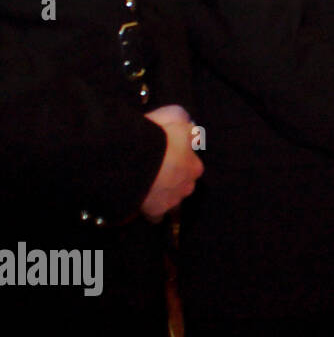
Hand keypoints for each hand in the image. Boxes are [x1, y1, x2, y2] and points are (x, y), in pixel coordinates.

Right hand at [140, 104, 203, 219]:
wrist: (134, 160)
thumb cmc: (156, 137)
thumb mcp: (175, 121)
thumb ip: (184, 125)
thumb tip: (190, 128)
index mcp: (195, 166)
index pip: (191, 166)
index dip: (177, 161)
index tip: (164, 157)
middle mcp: (188, 186)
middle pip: (181, 184)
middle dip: (170, 179)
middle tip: (152, 171)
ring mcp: (173, 201)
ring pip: (170, 199)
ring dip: (161, 194)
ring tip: (143, 186)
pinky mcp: (157, 212)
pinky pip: (155, 215)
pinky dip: (149, 211)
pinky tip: (140, 203)